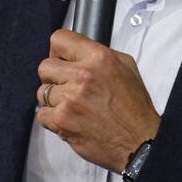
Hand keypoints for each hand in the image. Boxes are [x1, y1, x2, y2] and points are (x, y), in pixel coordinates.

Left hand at [35, 29, 160, 172]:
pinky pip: (41, 114)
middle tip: (67, 86)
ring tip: (72, 106)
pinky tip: (70, 119)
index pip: (59, 39)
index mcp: (99, 58)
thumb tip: (79, 49)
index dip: (59, 51)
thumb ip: (100, 54)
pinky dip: (52, 118)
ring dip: (53, 99)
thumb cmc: (134, 109)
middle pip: (45, 66)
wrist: (139, 142)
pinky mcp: (61, 120)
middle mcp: (82, 75)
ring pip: (42, 91)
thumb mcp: (126, 68)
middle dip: (54, 76)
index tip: (62, 59)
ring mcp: (69, 99)